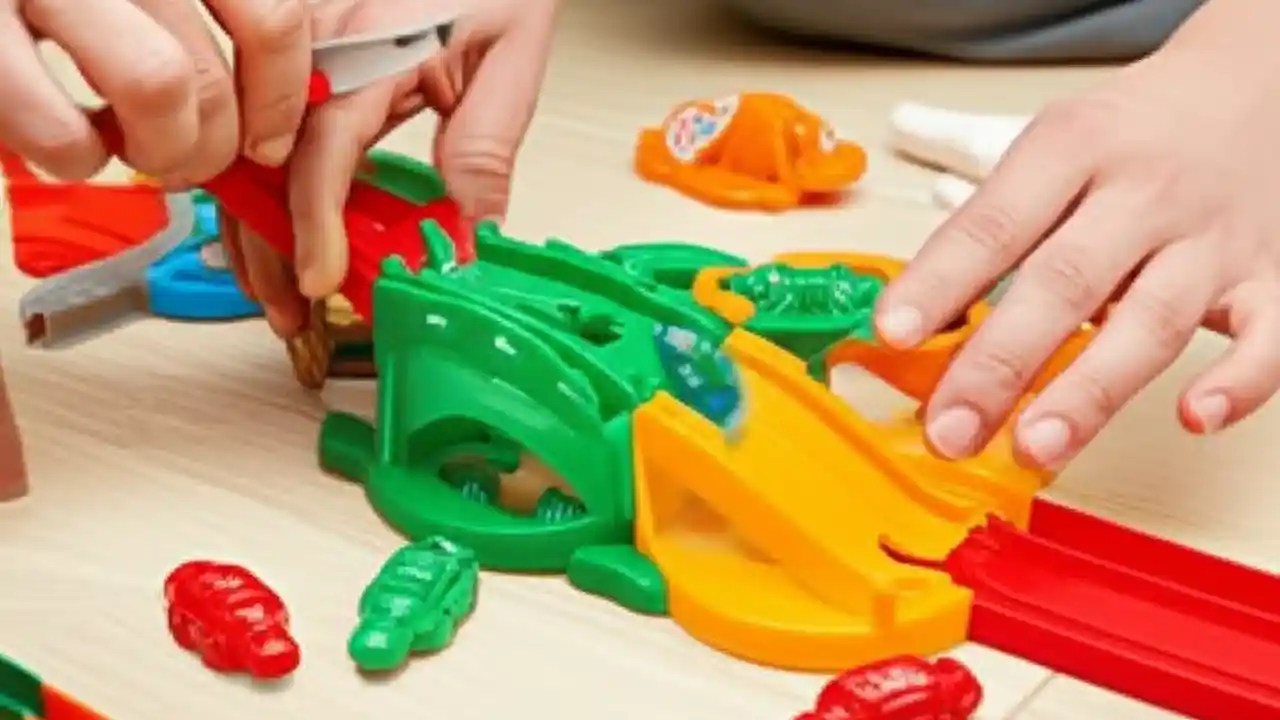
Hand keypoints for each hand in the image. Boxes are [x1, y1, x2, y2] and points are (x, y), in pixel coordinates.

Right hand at [0, 0, 314, 182]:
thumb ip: (189, 17)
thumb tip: (269, 107)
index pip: (271, 17)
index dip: (283, 98)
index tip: (269, 139)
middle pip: (213, 70)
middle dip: (212, 146)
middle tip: (187, 158)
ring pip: (158, 88)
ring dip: (156, 150)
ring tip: (125, 149)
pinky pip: (59, 129)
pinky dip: (70, 157)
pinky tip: (57, 140)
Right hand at [224, 0, 556, 336]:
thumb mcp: (512, 54)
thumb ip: (486, 146)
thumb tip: (467, 238)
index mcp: (372, 43)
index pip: (323, 144)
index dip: (315, 220)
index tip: (322, 278)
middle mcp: (317, 47)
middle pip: (265, 159)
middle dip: (271, 247)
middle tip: (293, 312)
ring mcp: (298, 57)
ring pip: (250, 154)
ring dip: (260, 231)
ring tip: (282, 297)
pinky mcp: (297, 68)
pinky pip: (265, 139)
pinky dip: (267, 197)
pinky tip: (280, 243)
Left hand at [875, 48, 1279, 469]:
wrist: (1255, 87)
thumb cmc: (1131, 134)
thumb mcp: (1051, 147)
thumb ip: (991, 227)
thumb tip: (911, 319)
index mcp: (1075, 148)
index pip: (995, 223)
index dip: (940, 280)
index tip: (893, 333)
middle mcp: (1145, 193)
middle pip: (1065, 282)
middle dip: (1000, 363)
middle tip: (948, 427)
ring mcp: (1212, 239)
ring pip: (1152, 322)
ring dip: (1090, 392)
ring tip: (1034, 447)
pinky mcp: (1271, 279)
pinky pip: (1269, 336)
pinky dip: (1240, 381)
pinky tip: (1196, 417)